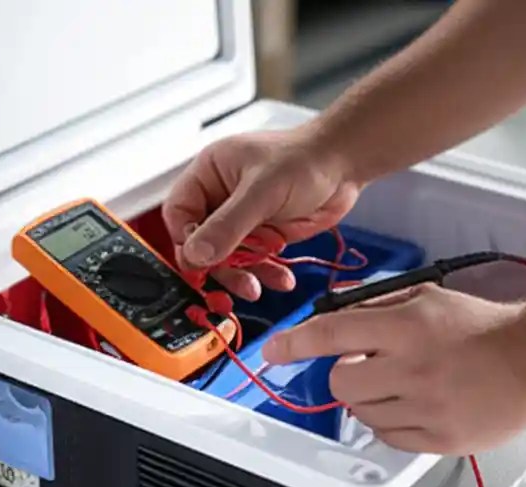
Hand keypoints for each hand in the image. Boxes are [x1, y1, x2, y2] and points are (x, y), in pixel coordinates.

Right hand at [162, 128, 359, 300]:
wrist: (346, 165)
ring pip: (227, 258)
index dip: (186, 240)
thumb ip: (228, 225)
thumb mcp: (263, 191)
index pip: (179, 214)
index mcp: (209, 174)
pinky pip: (254, 262)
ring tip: (257, 288)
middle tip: (232, 285)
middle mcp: (220, 197)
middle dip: (217, 267)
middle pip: (201, 242)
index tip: (200, 263)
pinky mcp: (263, 234)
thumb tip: (196, 254)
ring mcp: (242, 218)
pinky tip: (281, 280)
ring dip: (242, 276)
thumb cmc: (305, 159)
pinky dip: (266, 274)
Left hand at [261, 284, 525, 454]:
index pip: (332, 334)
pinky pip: (387, 438)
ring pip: (361, 414)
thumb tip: (330, 309)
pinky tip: (417, 406)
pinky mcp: (439, 440)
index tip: (274, 352)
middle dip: (346, 375)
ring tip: (404, 385)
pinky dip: (391, 424)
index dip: (296, 344)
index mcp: (408, 327)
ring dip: (370, 400)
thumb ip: (375, 305)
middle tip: (372, 366)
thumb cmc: (481, 326)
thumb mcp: (427, 297)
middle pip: (340, 384)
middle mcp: (413, 369)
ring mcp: (426, 409)